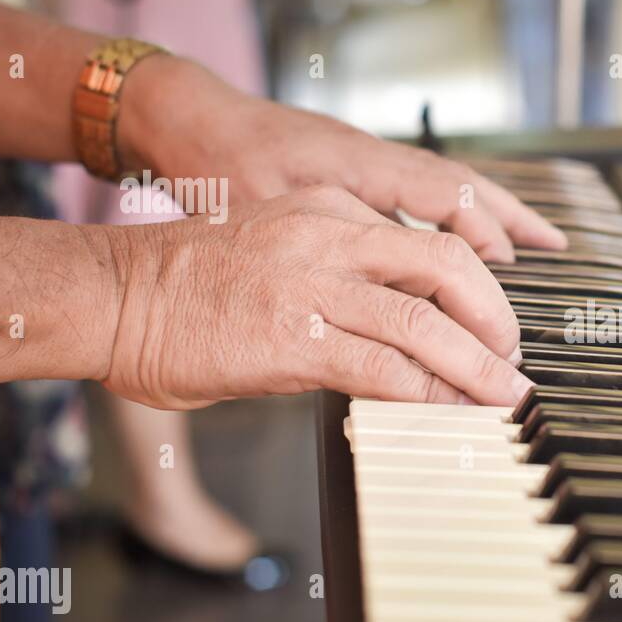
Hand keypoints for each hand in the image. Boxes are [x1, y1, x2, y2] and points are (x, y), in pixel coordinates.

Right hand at [98, 185, 533, 409]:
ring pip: (425, 322)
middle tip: (512, 357)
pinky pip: (384, 368)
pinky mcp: (292, 338)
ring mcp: (311, 285)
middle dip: (496, 316)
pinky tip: (449, 413)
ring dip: (477, 366)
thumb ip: (340, 270)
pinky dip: (429, 395)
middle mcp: (329, 236)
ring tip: (504, 395)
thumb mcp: (278, 247)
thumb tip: (399, 320)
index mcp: (329, 209)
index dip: (476, 286)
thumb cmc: (186, 281)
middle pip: (447, 267)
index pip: (427, 241)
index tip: (494, 322)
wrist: (109, 294)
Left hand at [117, 57, 565, 262]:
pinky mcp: (357, 169)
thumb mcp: (261, 215)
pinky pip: (425, 188)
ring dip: (494, 213)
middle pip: (461, 183)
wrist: (181, 119)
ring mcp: (367, 161)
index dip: (480, 233)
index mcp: (353, 165)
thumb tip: (380, 301)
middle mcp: (370, 158)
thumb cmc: (211, 163)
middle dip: (512, 217)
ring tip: (533, 243)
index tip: (509, 268)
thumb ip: (321, 252)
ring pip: (448, 183)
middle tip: (553, 247)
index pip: (442, 194)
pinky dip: (459, 212)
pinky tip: (469, 240)